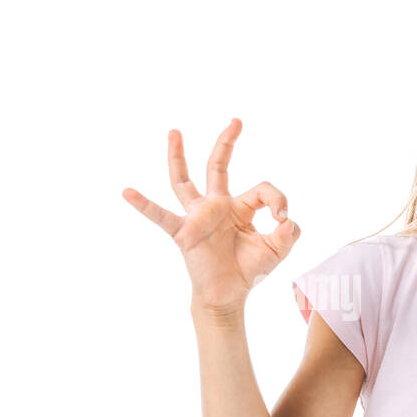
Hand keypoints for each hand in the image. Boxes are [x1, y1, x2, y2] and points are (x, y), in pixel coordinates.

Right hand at [122, 118, 299, 315]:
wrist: (228, 296)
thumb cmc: (248, 271)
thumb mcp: (276, 250)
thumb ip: (289, 233)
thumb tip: (287, 219)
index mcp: (239, 208)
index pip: (261, 190)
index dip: (277, 200)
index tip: (282, 218)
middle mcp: (216, 206)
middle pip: (217, 167)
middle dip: (226, 143)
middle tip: (236, 121)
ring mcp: (197, 217)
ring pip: (183, 181)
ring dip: (178, 156)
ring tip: (174, 131)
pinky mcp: (183, 233)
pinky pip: (160, 216)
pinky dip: (144, 205)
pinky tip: (127, 192)